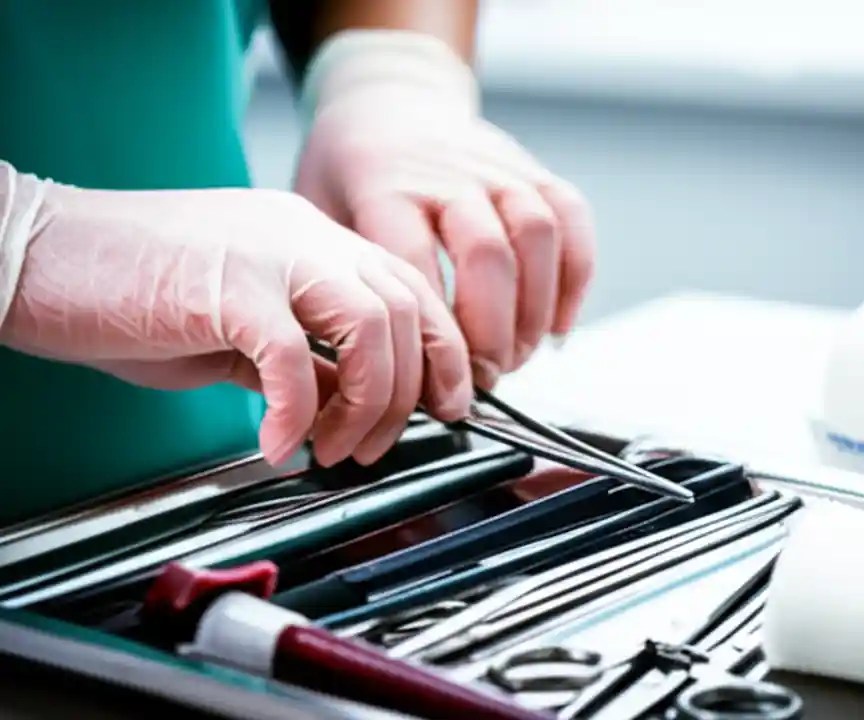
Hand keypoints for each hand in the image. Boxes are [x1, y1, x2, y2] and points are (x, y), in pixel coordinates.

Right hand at [0, 163, 471, 466]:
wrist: (35, 255)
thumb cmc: (126, 289)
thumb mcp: (235, 327)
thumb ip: (296, 354)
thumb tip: (341, 401)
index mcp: (311, 240)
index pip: (411, 291)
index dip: (443, 354)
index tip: (444, 406)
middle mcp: (304, 237)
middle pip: (408, 311)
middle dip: (413, 391)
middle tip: (378, 445)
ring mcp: (270, 254)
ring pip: (373, 327)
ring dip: (367, 405)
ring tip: (333, 449)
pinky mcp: (229, 285)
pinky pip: (294, 358)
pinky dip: (297, 413)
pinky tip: (277, 445)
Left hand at [294, 30, 595, 387]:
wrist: (390, 97)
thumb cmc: (351, 171)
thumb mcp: (319, 215)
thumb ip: (345, 282)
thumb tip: (365, 368)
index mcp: (384, 186)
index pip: (417, 265)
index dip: (434, 333)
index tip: (437, 383)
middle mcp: (447, 173)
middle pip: (487, 255)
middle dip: (492, 333)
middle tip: (484, 379)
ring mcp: (496, 168)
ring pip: (537, 237)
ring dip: (535, 311)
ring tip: (518, 357)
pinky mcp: (533, 170)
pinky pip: (571, 220)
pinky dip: (575, 280)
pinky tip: (557, 326)